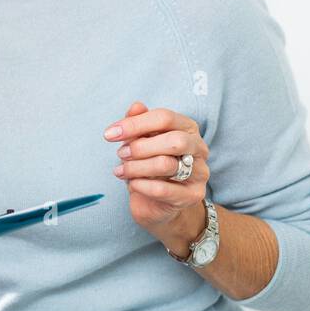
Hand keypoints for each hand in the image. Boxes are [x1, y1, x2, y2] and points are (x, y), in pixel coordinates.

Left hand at [103, 101, 209, 243]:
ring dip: (137, 167)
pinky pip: (163, 189)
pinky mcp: (193, 195)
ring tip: (121, 171)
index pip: (165, 118)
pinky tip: (132, 184)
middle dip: (140, 147)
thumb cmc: (149, 167)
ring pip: (167, 164)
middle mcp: (198, 148)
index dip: (135, 124)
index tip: (110, 134)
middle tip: (120, 153)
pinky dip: (142, 185)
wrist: (159, 203)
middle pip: (174, 140)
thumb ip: (139, 124)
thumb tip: (136, 106)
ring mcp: (200, 172)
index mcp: (187, 128)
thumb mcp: (141, 142)